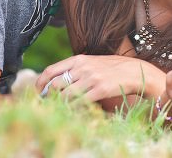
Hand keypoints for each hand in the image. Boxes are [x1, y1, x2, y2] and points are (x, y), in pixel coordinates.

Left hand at [36, 54, 163, 101]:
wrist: (133, 71)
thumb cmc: (110, 68)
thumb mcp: (91, 62)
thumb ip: (74, 69)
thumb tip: (53, 81)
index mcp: (78, 59)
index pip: (51, 70)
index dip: (40, 83)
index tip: (38, 93)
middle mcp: (83, 68)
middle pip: (55, 84)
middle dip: (48, 97)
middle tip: (47, 104)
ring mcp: (91, 79)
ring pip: (65, 96)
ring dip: (59, 105)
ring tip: (59, 109)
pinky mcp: (100, 90)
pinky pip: (79, 103)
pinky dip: (73, 109)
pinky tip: (74, 111)